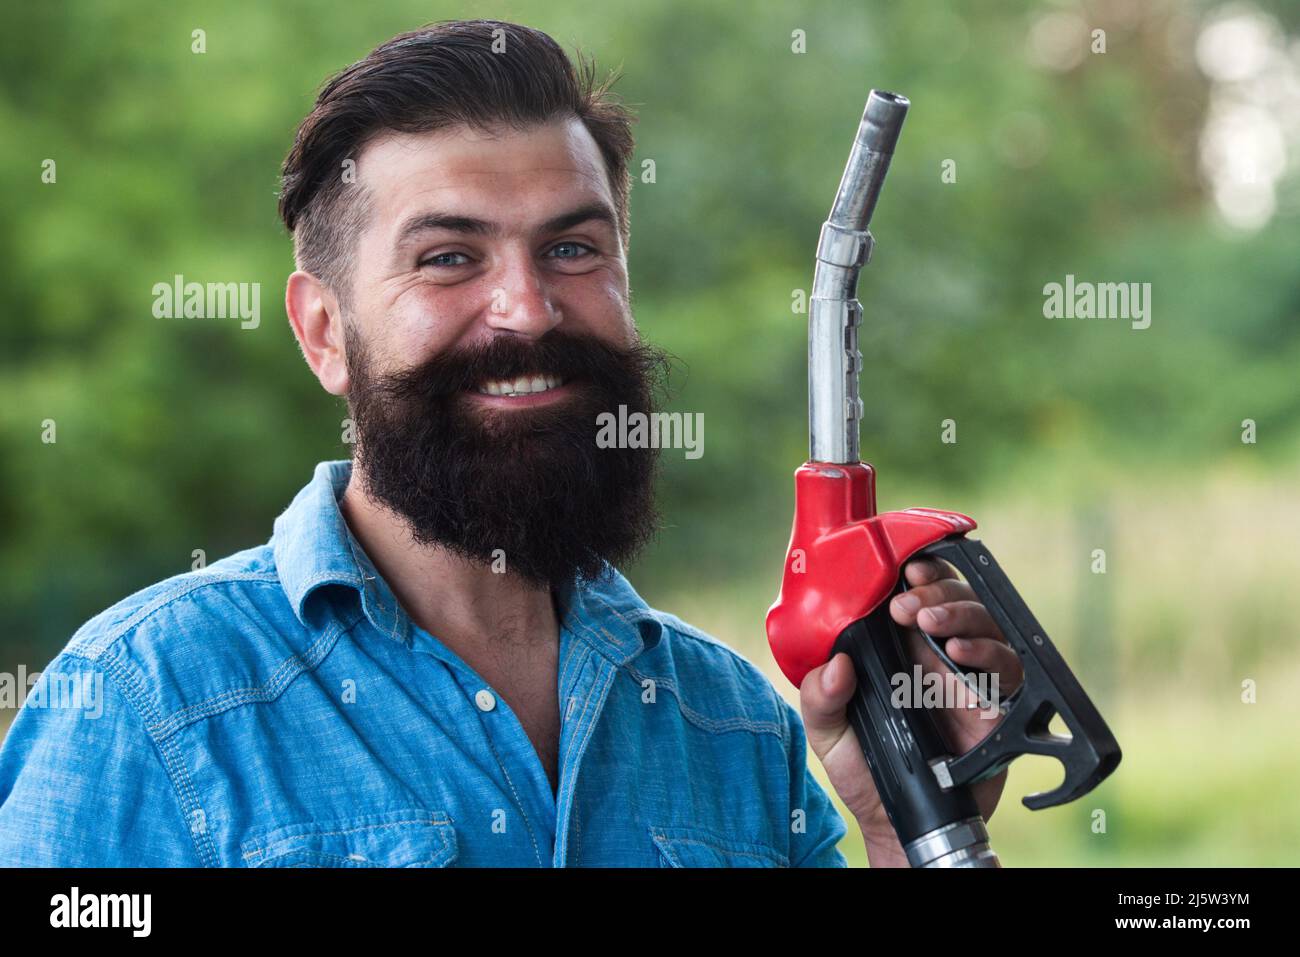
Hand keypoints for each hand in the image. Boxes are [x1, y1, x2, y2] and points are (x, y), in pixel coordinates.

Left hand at [797, 557, 1024, 865]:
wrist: (896, 822)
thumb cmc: (864, 769)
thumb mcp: (826, 732)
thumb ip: (820, 696)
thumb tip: (836, 664)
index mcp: (901, 648)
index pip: (918, 592)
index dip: (918, 573)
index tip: (904, 570)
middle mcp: (940, 655)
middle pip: (956, 598)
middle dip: (936, 589)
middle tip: (908, 605)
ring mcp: (970, 677)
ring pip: (986, 623)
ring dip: (961, 613)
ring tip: (929, 623)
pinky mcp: (997, 705)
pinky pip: (1009, 669)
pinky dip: (990, 654)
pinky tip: (961, 654)